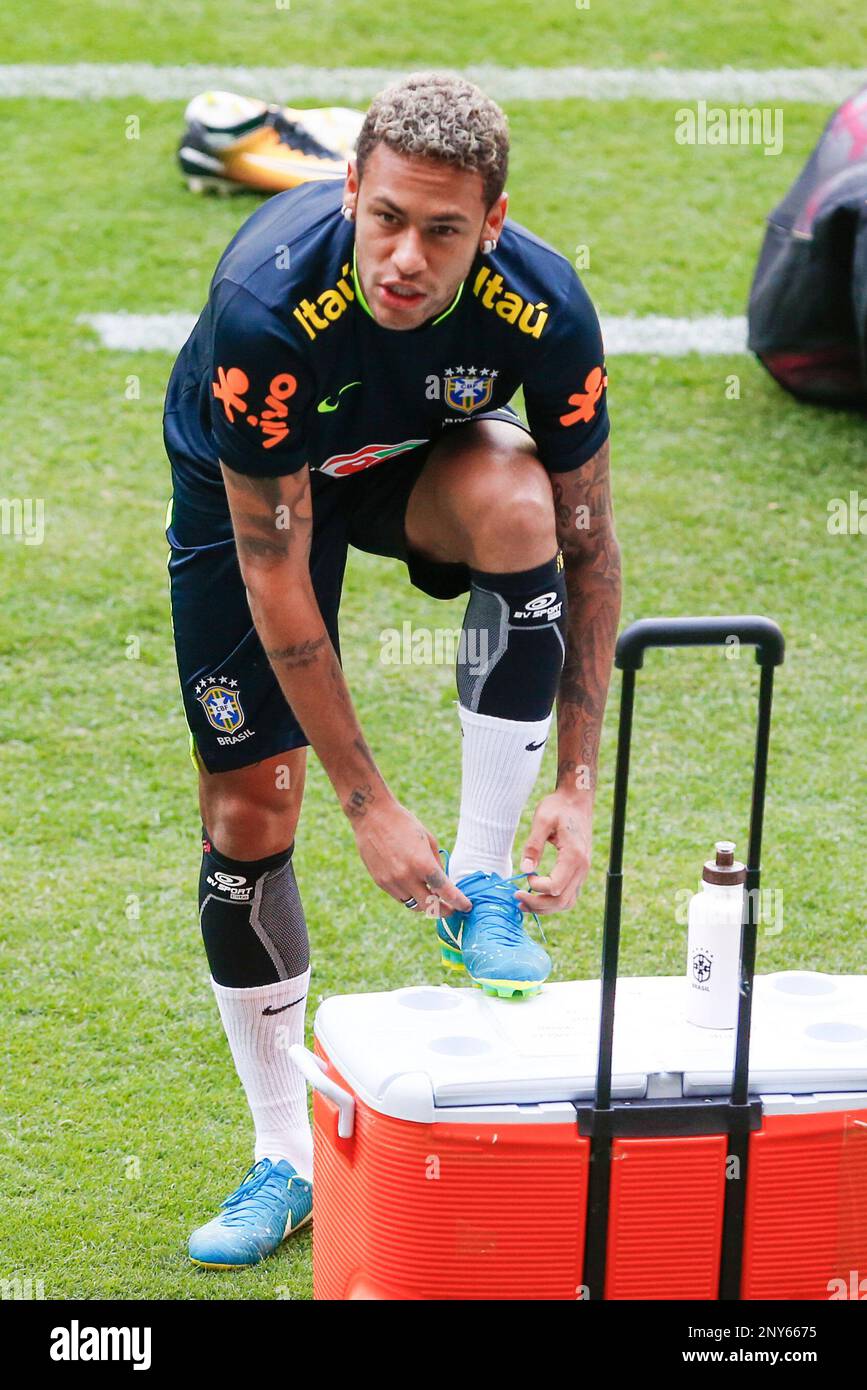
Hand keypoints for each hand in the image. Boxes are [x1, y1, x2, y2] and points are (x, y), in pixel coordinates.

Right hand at [350, 797, 471, 916]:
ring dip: (424, 902)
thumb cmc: (404, 824)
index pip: (446, 892)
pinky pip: (400, 897)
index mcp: (423, 863)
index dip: (459, 902)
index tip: (466, 906)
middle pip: (430, 906)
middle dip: (443, 910)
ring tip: (430, 894)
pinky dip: (410, 895)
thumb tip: (442, 885)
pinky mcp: (380, 882)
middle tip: (451, 909)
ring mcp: (392, 882)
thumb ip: (436, 865)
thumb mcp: (428, 840)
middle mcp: (407, 876)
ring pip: (413, 904)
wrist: (373, 816)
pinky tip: (413, 885)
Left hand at [515, 791, 592, 914]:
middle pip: (561, 901)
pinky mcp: (579, 871)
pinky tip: (538, 896)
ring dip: (545, 908)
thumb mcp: (542, 820)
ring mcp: (583, 871)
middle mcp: (582, 867)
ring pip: (567, 902)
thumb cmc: (558, 807)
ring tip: (524, 904)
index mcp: (574, 856)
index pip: (554, 886)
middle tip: (518, 899)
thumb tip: (525, 869)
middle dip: (538, 904)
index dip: (537, 887)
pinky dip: (553, 902)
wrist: (577, 800)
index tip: (526, 876)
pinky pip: (569, 895)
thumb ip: (533, 846)